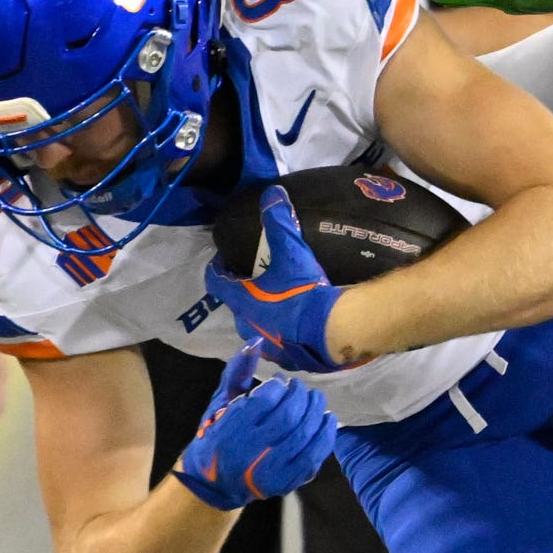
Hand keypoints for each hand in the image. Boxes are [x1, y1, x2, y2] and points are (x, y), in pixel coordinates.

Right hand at [172, 341, 335, 509]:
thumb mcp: (219, 402)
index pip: (265, 401)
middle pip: (288, 417)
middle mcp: (249, 453)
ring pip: (303, 435)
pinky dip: (325, 434)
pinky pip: (314, 456)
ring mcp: (270, 470)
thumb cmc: (216, 436)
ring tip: (315, 399)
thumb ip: (237, 372)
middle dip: (300, 396)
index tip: (280, 382)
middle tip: (300, 388)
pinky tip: (327, 419)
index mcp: (228, 430)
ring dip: (316, 411)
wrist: (214, 484)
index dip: (279, 386)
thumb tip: (257, 342)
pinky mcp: (287, 482)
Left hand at [202, 184, 346, 371]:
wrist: (335, 332)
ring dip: (264, 317)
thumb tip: (272, 193)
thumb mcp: (292, 253)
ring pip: (259, 329)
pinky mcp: (290, 360)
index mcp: (243, 302)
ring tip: (280, 304)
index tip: (222, 261)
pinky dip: (286, 334)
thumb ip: (280, 222)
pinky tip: (300, 326)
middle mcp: (250, 326)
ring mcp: (269, 346)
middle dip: (244, 296)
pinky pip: (281, 344)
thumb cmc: (305, 292)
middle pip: (238, 309)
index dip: (217, 270)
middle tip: (258, 282)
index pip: (217, 283)